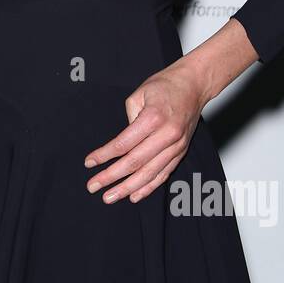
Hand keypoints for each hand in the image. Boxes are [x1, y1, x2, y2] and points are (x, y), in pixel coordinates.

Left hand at [84, 60, 208, 204]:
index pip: (123, 143)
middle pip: (135, 162)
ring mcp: (176, 145)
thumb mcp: (139, 94)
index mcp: (153, 118)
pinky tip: (134, 195)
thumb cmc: (164, 86)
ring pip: (149, 173)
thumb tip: (121, 144)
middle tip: (93, 186)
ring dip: (128, 188)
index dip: (104, 155)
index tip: (89, 163)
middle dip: (111, 177)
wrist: (194, 85)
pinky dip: (148, 187)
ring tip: (110, 197)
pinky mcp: (181, 152)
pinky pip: (163, 174)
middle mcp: (167, 134)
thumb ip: (128, 120)